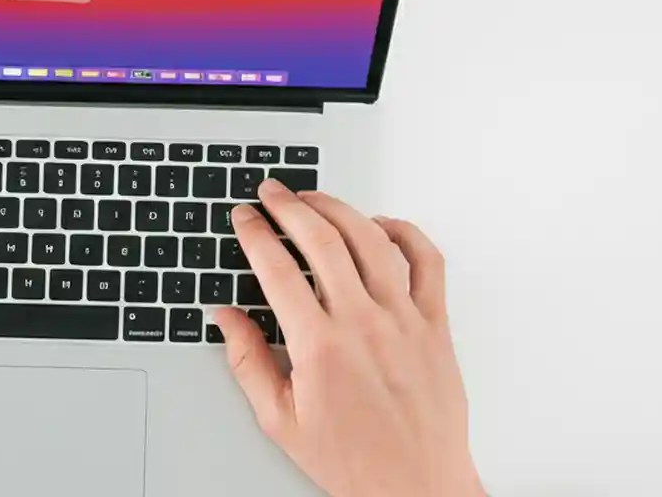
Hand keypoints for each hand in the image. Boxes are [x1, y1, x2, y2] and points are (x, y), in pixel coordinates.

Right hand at [214, 180, 482, 496]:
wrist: (416, 487)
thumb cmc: (353, 462)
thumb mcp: (280, 419)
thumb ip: (247, 361)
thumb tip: (225, 317)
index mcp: (319, 347)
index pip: (277, 268)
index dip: (255, 233)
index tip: (244, 218)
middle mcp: (363, 324)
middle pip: (322, 239)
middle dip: (289, 206)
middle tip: (271, 193)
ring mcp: (405, 320)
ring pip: (371, 240)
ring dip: (338, 209)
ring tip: (314, 198)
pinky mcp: (436, 325)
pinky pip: (427, 261)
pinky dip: (404, 233)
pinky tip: (380, 225)